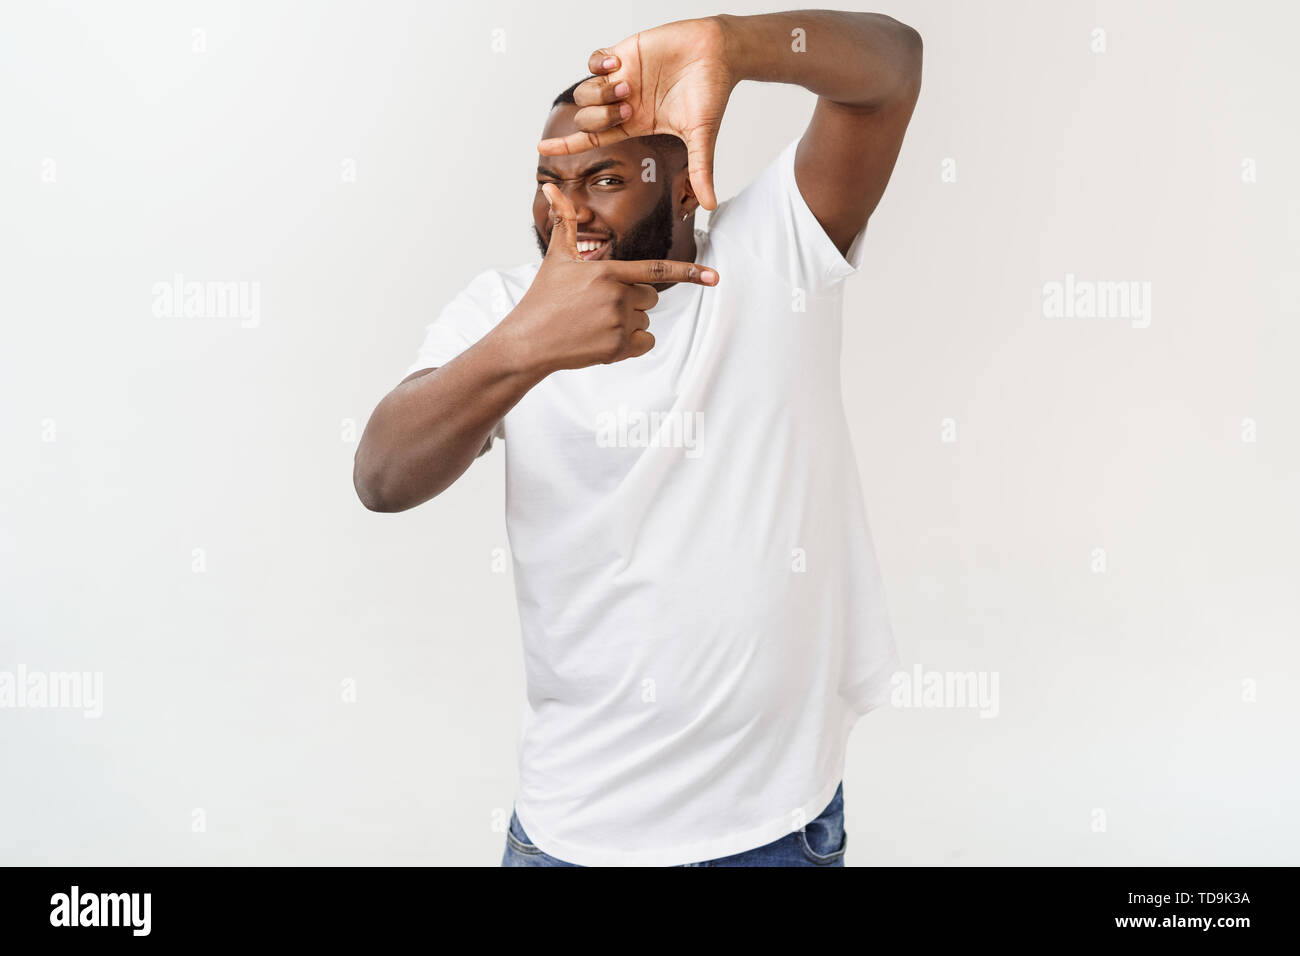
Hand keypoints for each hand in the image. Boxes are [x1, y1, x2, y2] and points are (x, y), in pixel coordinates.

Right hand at [502, 183, 718, 373]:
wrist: (529, 341)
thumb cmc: (543, 298)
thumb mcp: (556, 257)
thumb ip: (565, 221)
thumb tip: (549, 184)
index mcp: (607, 271)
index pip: (656, 270)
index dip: (688, 273)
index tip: (714, 277)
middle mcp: (617, 296)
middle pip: (650, 297)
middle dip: (632, 300)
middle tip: (599, 306)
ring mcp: (618, 324)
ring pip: (645, 319)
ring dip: (628, 322)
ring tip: (594, 323)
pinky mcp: (617, 348)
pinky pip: (645, 343)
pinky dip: (632, 344)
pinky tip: (604, 340)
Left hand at [537, 17, 735, 210]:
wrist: (718, 52)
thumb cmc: (712, 92)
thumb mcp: (701, 136)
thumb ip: (701, 171)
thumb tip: (709, 206)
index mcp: (635, 124)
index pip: (591, 140)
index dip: (565, 145)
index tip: (541, 150)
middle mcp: (624, 103)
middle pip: (585, 119)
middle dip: (599, 117)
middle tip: (628, 106)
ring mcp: (621, 78)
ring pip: (585, 91)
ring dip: (600, 91)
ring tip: (628, 84)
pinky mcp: (623, 53)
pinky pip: (592, 60)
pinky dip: (597, 64)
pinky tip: (617, 63)